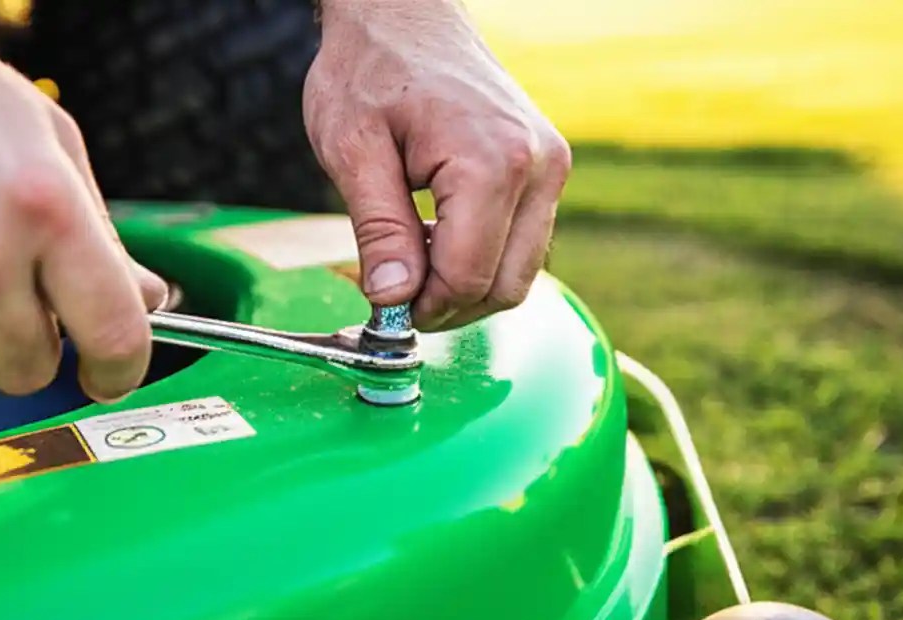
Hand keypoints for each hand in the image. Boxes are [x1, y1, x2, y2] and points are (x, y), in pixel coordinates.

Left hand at [304, 0, 570, 331]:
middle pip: (505, 287)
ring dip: (466, 284)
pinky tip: (437, 237)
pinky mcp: (547, 168)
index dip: (421, 308)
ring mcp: (550, 167)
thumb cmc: (371, 67)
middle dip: (448, 305)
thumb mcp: (352, 149)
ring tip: (411, 256)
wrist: (405, 11)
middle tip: (394, 293)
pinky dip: (484, 259)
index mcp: (491, 162)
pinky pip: (525, 244)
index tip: (381, 307)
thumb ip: (378, 229)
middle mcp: (538, 166)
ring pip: (522, 272)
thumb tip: (392, 300)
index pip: (467, 277)